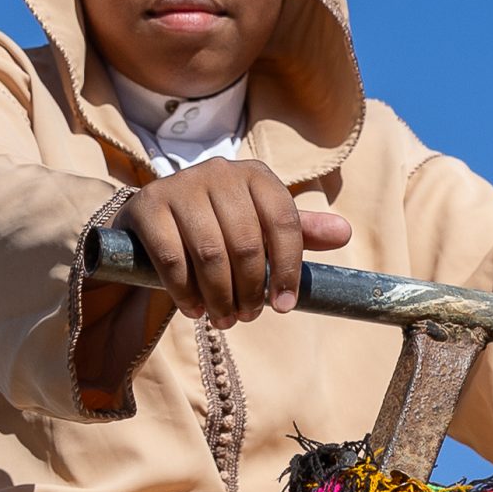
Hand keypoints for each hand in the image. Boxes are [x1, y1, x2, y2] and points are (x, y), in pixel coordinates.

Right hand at [112, 158, 351, 327]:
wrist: (153, 220)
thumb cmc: (219, 226)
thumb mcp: (259, 226)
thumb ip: (300, 231)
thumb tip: (344, 233)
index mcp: (256, 176)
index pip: (284, 222)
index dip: (289, 269)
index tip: (284, 306)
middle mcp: (220, 172)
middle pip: (247, 243)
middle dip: (250, 289)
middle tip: (248, 316)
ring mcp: (180, 185)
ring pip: (210, 253)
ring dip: (220, 296)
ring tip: (223, 319)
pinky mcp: (148, 205)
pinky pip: (171, 257)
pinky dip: (185, 291)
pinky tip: (194, 309)